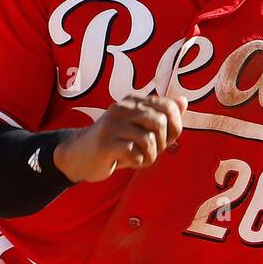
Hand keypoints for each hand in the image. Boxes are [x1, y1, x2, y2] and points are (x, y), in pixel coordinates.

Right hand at [53, 94, 188, 182]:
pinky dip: (137, 161)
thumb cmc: (115, 143)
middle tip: (151, 152)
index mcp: (133, 101)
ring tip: (140, 159)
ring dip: (150, 155)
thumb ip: (162, 115)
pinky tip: (129, 162)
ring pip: (148, 139)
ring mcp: (111, 125)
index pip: (168, 107)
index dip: (174, 127)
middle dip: (162, 143)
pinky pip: (133, 152)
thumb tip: (184, 101)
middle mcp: (122, 108)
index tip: (164, 139)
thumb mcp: (140, 127)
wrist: (79, 156)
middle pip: (160, 122)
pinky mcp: (104, 144)